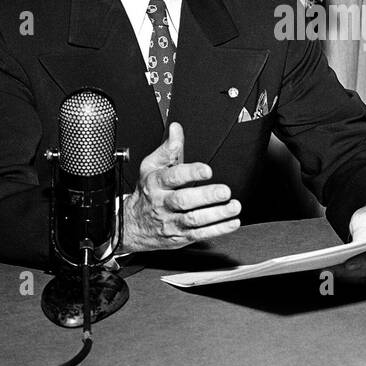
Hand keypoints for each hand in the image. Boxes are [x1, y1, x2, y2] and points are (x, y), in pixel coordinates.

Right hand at [121, 122, 240, 251]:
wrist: (132, 225)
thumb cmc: (146, 193)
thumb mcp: (151, 167)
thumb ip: (167, 149)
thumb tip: (176, 129)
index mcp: (156, 183)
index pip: (172, 177)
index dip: (190, 173)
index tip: (207, 170)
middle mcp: (163, 203)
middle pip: (183, 200)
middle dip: (206, 196)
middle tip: (224, 191)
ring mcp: (171, 221)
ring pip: (193, 219)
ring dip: (216, 214)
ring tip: (233, 206)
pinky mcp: (179, 236)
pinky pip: (199, 234)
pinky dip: (217, 229)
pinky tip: (231, 222)